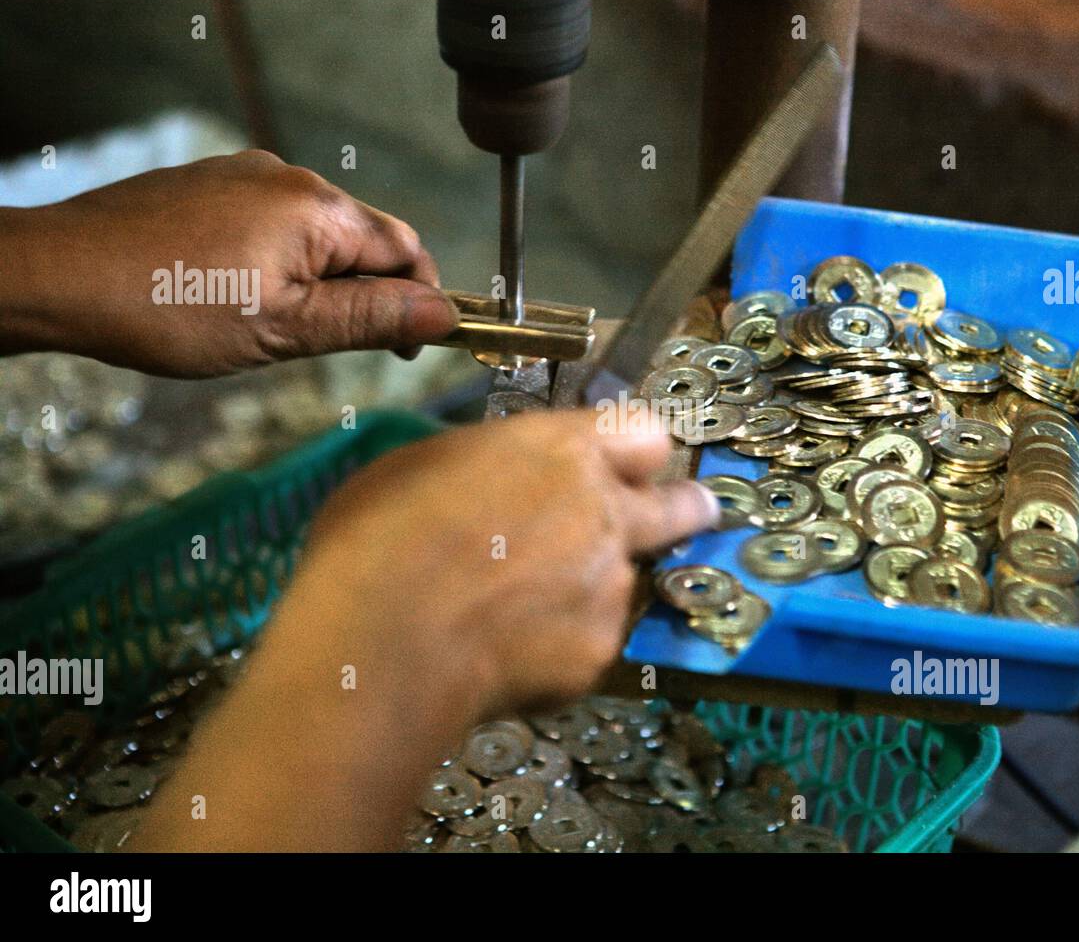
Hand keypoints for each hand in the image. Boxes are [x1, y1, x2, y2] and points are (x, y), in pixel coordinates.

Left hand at [0, 150, 456, 376]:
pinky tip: (237, 295)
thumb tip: (442, 315)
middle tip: (330, 348)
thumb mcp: (285, 329)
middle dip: (364, 294)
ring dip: (319, 280)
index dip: (420, 303)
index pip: (406, 251)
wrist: (62, 275)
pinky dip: (277, 260)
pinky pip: (272, 221)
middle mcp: (289, 177)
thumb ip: (370, 319)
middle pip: (363, 240)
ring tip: (272, 325)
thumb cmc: (169, 306)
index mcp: (319, 209)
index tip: (407, 349)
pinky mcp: (210, 183)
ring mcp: (245, 174)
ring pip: (316, 234)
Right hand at [131, 411, 717, 849]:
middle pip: (680, 504)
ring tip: (520, 615)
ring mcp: (609, 586)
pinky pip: (588, 641)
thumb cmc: (379, 538)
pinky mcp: (599, 652)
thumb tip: (500, 482)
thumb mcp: (426, 465)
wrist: (385, 641)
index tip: (628, 464)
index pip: (644, 433)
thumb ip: (491, 466)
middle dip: (685, 508)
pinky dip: (559, 647)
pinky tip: (506, 656)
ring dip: (592, 589)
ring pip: (622, 579)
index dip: (633, 450)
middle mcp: (604, 512)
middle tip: (687, 514)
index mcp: (561, 450)